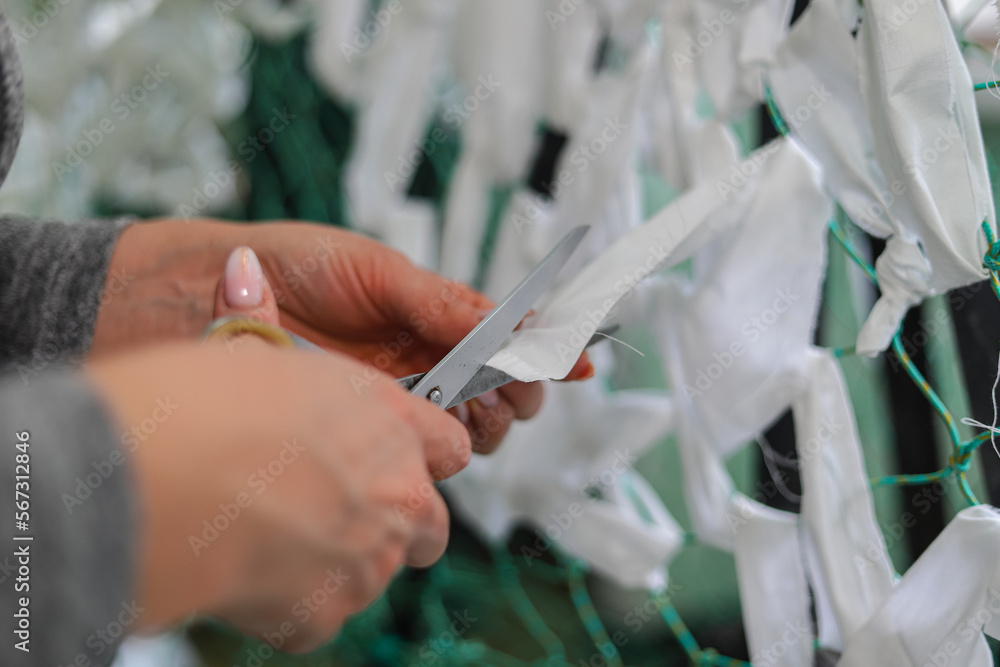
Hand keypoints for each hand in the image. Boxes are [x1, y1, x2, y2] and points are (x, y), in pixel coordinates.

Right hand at [86, 341, 470, 651]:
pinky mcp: (328, 612)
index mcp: (387, 419)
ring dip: (347, 559)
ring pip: (382, 568)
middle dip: (399, 520)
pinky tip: (251, 570)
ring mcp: (369, 557)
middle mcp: (396, 489)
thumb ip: (261, 322)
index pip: (450, 443)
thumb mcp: (243, 350)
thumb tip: (243, 271)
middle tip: (340, 510)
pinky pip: (324, 611)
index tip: (400, 460)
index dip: (424, 453)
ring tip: (280, 536)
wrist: (153, 484)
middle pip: (430, 520)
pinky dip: (296, 600)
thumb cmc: (197, 410)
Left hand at [95, 220, 592, 453]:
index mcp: (433, 314)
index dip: (547, 349)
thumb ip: (442, 302)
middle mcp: (424, 361)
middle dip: (522, 393)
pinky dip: (444, 445)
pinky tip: (438, 430)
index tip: (582, 360)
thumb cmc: (293, 266)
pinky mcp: (364, 430)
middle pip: (499, 392)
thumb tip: (513, 321)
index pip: (506, 337)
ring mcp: (397, 399)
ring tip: (477, 409)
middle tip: (517, 390)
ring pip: (468, 430)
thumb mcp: (376, 271)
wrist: (207, 297)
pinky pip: (422, 449)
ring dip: (488, 423)